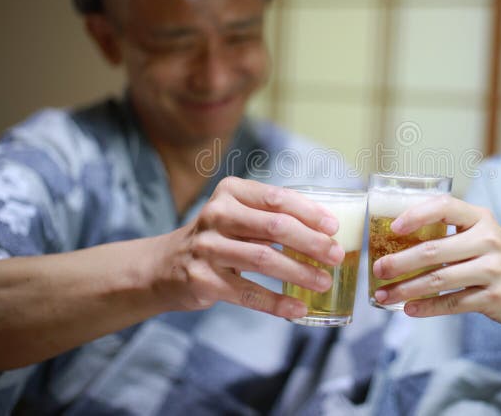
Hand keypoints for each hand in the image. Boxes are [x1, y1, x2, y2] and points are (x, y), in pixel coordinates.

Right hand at [150, 177, 344, 318]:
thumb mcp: (237, 216)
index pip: (277, 198)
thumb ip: (271, 217)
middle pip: (274, 227)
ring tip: (323, 282)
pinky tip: (298, 308)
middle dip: (311, 242)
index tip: (334, 227)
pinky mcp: (203, 280)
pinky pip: (248, 293)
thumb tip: (324, 230)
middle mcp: (216, 215)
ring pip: (264, 259)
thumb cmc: (217, 237)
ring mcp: (207, 248)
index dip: (309, 213)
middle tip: (336, 256)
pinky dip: (276, 302)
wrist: (164, 266)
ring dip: (299, 273)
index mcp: (231, 193)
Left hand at [371, 195, 500, 327]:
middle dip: (400, 262)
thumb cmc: (495, 259)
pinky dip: (426, 307)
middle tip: (378, 269)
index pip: (445, 206)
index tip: (393, 227)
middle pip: (433, 250)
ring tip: (383, 294)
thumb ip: (449, 231)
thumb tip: (394, 238)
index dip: (416, 214)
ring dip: (406, 289)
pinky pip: (451, 303)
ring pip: (438, 279)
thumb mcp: (480, 235)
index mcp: (481, 218)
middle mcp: (489, 240)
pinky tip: (408, 309)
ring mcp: (492, 270)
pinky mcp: (492, 298)